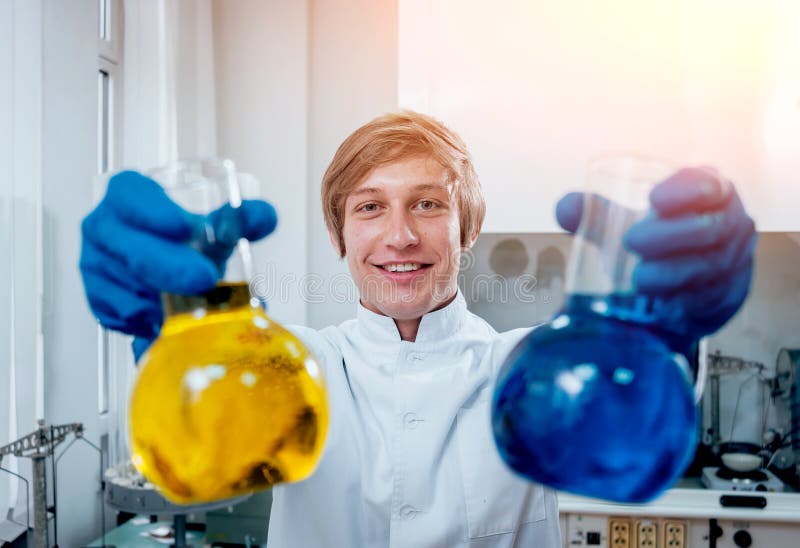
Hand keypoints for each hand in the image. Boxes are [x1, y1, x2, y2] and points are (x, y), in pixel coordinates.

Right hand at [80, 170, 276, 357]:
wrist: (171, 269)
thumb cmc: (188, 237)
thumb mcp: (218, 223)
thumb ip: (244, 217)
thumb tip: (265, 219)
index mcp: (126, 196)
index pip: (128, 194)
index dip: (152, 209)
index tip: (184, 226)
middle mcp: (104, 228)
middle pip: (128, 248)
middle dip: (168, 266)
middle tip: (206, 277)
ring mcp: (95, 266)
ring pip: (124, 286)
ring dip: (161, 297)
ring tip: (195, 298)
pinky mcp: (99, 301)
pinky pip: (122, 315)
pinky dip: (148, 318)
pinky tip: (167, 315)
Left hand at [556, 167, 756, 339]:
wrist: (676, 289)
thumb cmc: (651, 241)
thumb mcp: (622, 223)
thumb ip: (594, 214)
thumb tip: (566, 208)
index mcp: (709, 196)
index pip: (710, 184)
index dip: (687, 189)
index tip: (654, 199)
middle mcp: (730, 227)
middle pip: (711, 229)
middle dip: (671, 235)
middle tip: (631, 241)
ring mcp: (732, 266)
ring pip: (711, 268)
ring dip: (675, 273)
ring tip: (639, 280)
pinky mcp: (725, 301)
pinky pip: (710, 302)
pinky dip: (684, 303)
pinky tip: (662, 307)